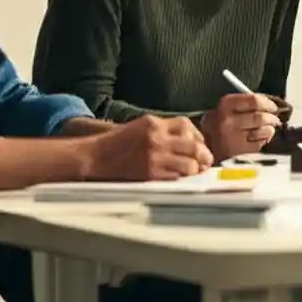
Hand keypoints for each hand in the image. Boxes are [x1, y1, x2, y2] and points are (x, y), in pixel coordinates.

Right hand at [86, 115, 211, 180]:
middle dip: (204, 154)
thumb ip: (162, 130)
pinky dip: (182, 178)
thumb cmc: (116, 143)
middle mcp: (157, 138)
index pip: (186, 125)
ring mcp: (155, 157)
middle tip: (206, 161)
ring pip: (189, 163)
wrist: (95, 157)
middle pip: (193, 145)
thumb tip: (186, 140)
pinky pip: (176, 177)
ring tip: (196, 171)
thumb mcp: (139, 127)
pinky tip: (182, 178)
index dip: (197, 135)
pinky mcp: (150, 174)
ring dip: (196, 168)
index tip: (200, 143)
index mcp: (153, 123)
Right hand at [200, 93, 281, 158]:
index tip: (273, 106)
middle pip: (260, 116)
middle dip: (272, 118)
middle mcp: (228, 120)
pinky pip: (259, 144)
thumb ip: (245, 103)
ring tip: (268, 129)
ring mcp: (233, 137)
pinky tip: (260, 139)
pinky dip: (264, 141)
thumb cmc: (217, 126)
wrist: (203, 147)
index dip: (268, 103)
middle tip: (274, 119)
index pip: (254, 100)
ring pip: (263, 130)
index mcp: (225, 105)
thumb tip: (269, 103)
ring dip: (269, 130)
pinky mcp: (237, 152)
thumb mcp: (225, 108)